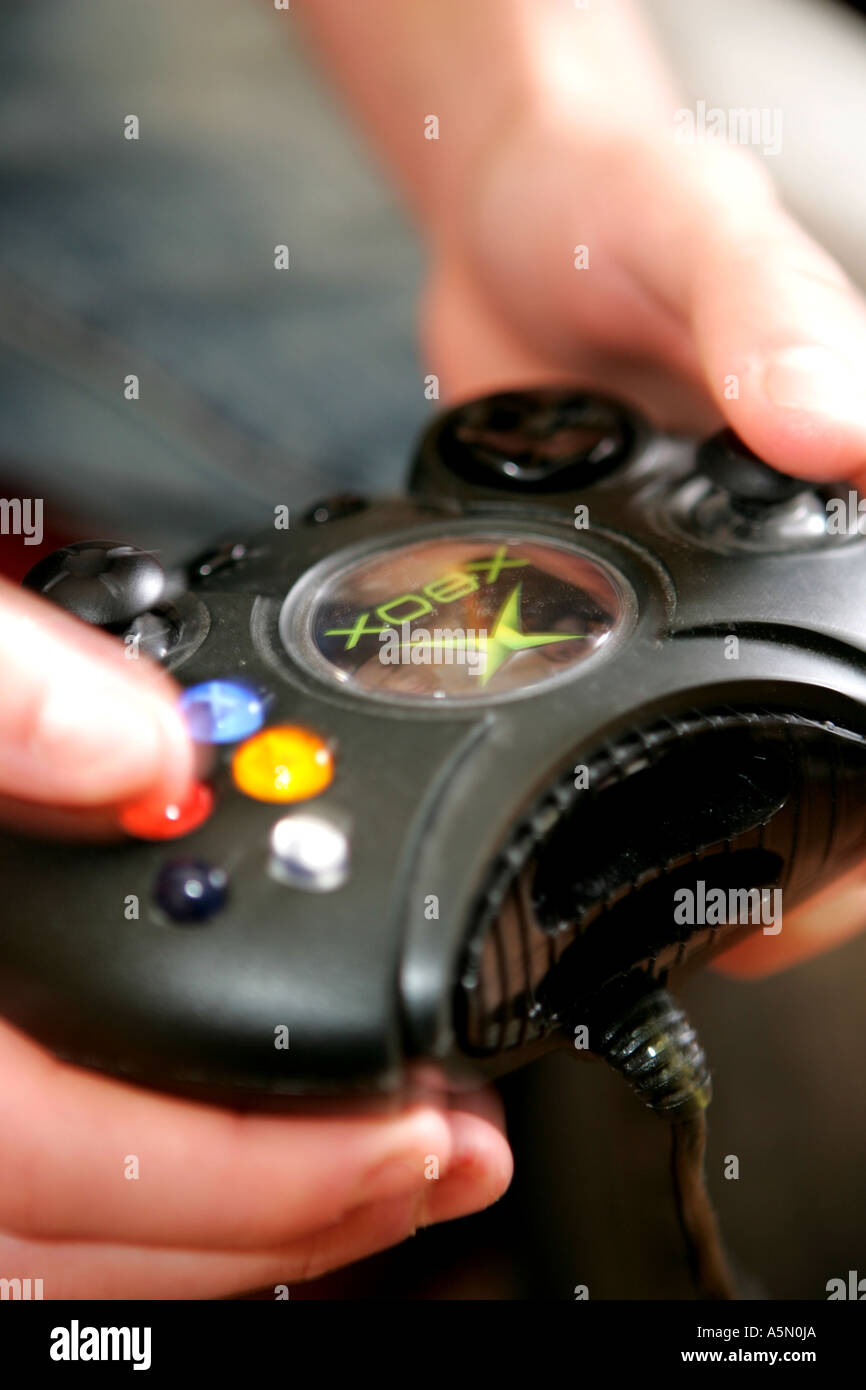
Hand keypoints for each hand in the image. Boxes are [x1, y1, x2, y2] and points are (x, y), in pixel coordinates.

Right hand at [0, 578, 510, 1297]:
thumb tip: (141, 751)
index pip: (68, 1155)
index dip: (263, 1172)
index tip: (412, 1131)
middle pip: (82, 1251)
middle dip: (291, 1225)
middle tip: (436, 1168)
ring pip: (48, 1265)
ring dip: (224, 1238)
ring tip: (364, 1184)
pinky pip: (20, 1219)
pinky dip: (132, 1212)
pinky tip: (206, 1161)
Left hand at [422, 118, 865, 975]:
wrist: (496, 211)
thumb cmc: (610, 196)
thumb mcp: (698, 234)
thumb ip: (767, 317)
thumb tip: (845, 427)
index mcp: (851, 478)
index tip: (842, 868)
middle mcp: (787, 540)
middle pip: (841, 731)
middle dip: (814, 850)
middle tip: (748, 930)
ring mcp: (703, 578)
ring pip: (742, 735)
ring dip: (730, 832)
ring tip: (680, 913)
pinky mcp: (623, 587)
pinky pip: (642, 700)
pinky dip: (631, 767)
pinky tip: (596, 810)